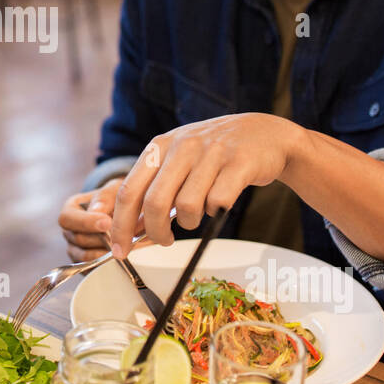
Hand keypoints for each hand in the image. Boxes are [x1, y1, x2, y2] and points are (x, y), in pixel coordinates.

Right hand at [58, 177, 140, 262]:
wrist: (122, 213)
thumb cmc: (115, 200)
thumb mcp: (112, 190)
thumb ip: (105, 197)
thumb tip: (97, 209)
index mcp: (70, 210)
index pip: (67, 218)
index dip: (86, 222)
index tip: (107, 222)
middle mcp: (69, 231)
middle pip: (78, 239)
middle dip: (101, 238)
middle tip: (121, 235)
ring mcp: (75, 248)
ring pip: (85, 256)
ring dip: (105, 251)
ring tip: (123, 244)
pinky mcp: (85, 263)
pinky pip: (92, 268)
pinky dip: (106, 263)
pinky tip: (120, 255)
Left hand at [108, 113, 300, 256]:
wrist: (263, 133)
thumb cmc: (214, 153)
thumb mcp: (178, 160)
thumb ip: (154, 188)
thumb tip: (131, 228)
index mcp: (160, 146)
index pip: (128, 190)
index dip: (121, 225)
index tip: (120, 250)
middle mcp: (182, 146)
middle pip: (153, 203)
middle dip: (155, 232)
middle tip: (164, 241)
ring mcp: (211, 153)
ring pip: (186, 206)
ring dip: (189, 222)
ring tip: (197, 215)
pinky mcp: (239, 163)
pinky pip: (218, 203)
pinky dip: (216, 212)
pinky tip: (218, 204)